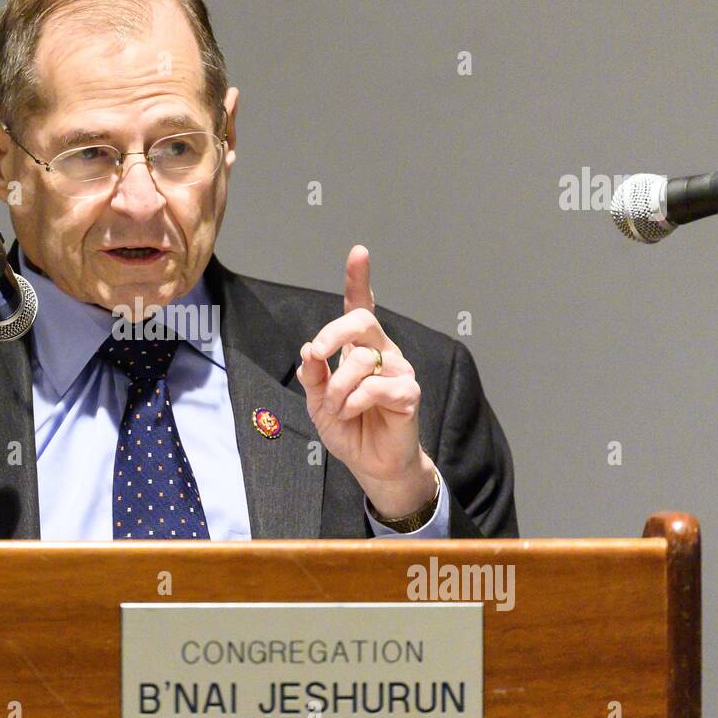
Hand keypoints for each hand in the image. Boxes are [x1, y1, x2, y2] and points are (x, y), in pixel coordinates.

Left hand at [296, 245, 436, 518]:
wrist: (371, 463)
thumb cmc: (348, 428)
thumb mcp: (317, 401)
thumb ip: (313, 375)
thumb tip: (309, 350)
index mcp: (360, 348)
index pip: (360, 307)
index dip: (359, 280)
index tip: (359, 253)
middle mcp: (383, 352)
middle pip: (363, 320)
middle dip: (333, 333)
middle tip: (317, 355)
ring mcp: (399, 370)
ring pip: (361, 360)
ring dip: (337, 389)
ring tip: (336, 409)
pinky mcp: (408, 393)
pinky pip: (374, 387)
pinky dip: (353, 403)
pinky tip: (352, 415)